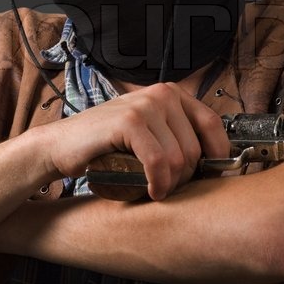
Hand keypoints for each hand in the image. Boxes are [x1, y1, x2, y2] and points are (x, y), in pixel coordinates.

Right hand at [44, 83, 229, 200]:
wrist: (62, 146)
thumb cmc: (107, 144)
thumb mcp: (150, 132)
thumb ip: (179, 136)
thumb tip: (220, 162)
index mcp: (171, 93)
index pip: (212, 125)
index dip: (218, 156)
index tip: (214, 178)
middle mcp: (162, 93)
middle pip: (196, 148)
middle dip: (186, 177)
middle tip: (169, 189)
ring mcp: (146, 105)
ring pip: (179, 158)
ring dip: (171, 184)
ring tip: (157, 190)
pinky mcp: (130, 122)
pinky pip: (159, 162)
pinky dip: (158, 183)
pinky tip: (151, 191)